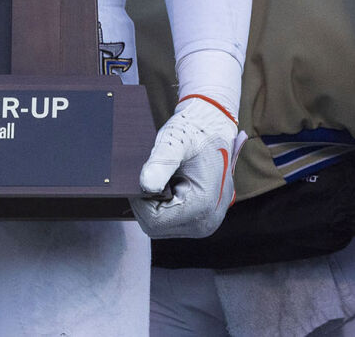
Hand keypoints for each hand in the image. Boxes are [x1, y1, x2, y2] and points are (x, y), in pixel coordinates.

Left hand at [131, 94, 244, 239]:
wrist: (214, 127)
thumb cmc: (193, 131)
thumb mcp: (175, 141)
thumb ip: (161, 162)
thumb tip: (146, 186)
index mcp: (203, 207)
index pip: (154, 221)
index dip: (140, 200)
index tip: (144, 175)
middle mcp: (207, 223)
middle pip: (156, 227)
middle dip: (147, 203)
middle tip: (155, 174)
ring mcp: (205, 225)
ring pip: (161, 226)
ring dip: (155, 204)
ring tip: (166, 178)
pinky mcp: (201, 221)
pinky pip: (170, 222)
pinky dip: (163, 205)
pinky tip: (169, 185)